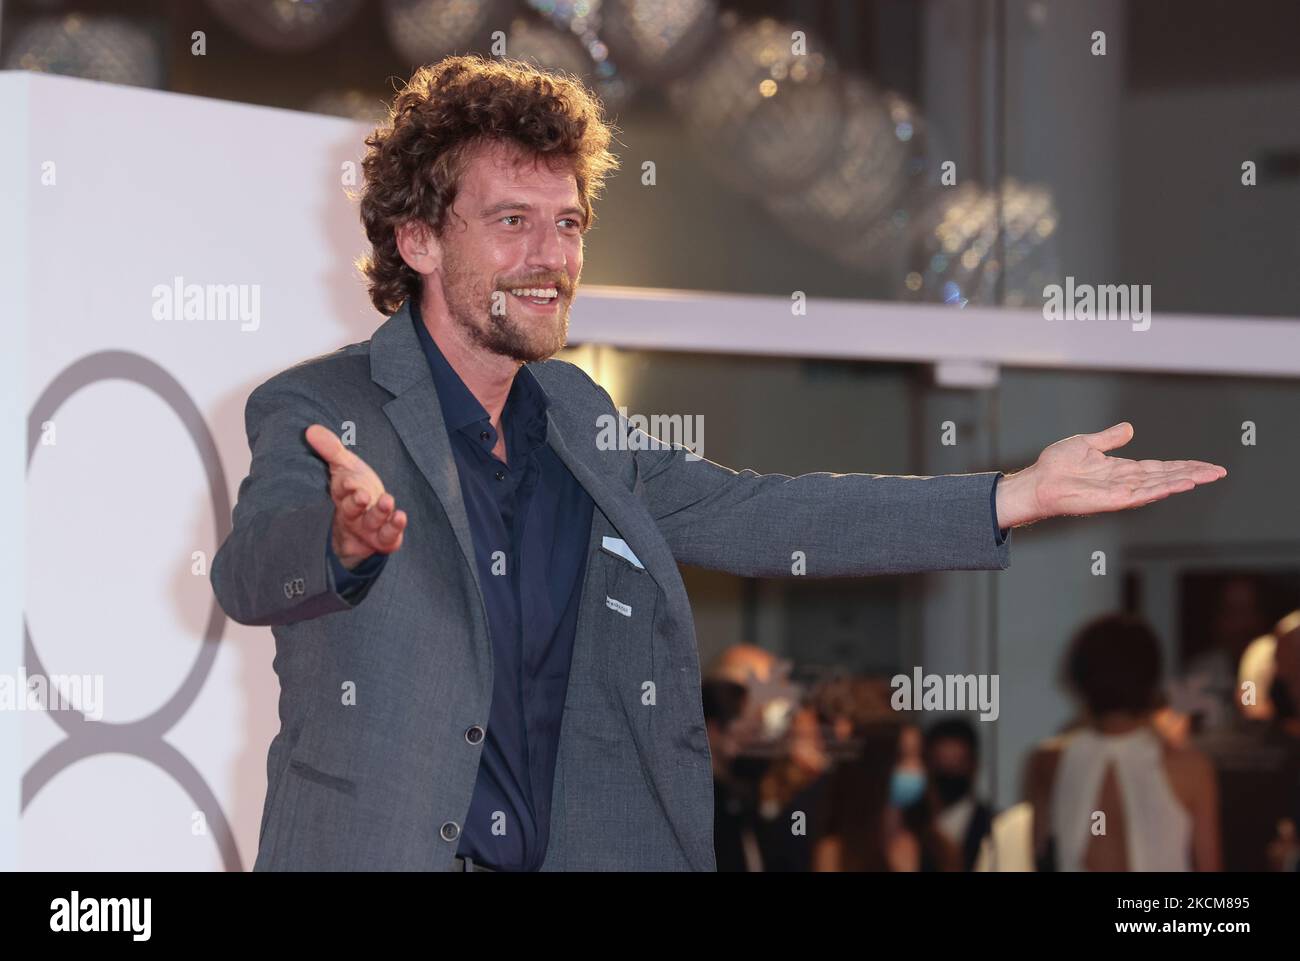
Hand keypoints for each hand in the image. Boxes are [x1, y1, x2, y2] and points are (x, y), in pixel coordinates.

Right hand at [305, 424, 406, 567]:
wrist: (364, 526)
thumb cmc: (356, 489)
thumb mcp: (344, 466)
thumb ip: (331, 449)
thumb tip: (311, 429)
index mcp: (343, 495)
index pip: (340, 490)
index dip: (345, 486)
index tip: (348, 481)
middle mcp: (353, 513)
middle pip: (352, 508)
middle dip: (356, 502)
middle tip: (362, 495)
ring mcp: (368, 527)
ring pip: (372, 521)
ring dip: (379, 512)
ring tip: (387, 501)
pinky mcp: (384, 538)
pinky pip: (388, 535)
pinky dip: (395, 526)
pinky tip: (401, 516)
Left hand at [995, 422, 1226, 528]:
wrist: (1038, 481)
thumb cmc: (1056, 466)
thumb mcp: (1087, 444)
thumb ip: (1110, 438)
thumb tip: (1129, 428)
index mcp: (1122, 469)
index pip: (1160, 468)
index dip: (1183, 466)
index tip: (1205, 465)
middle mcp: (1125, 482)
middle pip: (1166, 476)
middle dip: (1193, 473)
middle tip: (1218, 471)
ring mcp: (1120, 492)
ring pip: (1159, 486)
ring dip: (1183, 481)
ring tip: (1207, 476)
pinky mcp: (1112, 500)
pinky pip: (1141, 495)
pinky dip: (1161, 489)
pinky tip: (1179, 484)